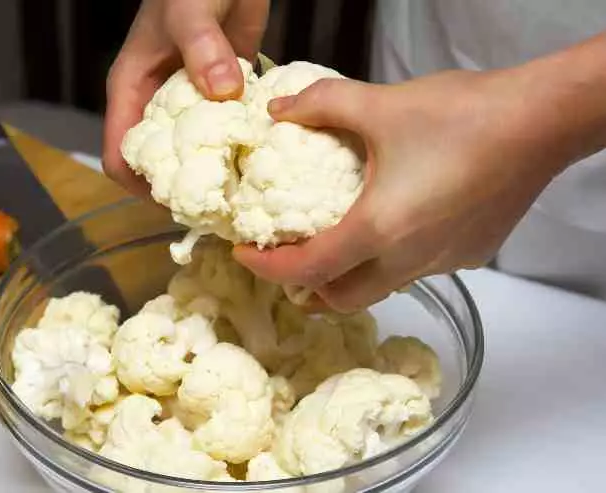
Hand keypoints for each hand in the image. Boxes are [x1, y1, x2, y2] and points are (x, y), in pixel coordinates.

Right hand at [103, 0, 269, 195]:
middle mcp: (157, 102)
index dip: (141, 188)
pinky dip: (239, 145)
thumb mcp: (190, 10)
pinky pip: (225, 131)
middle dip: (183, 189)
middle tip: (220, 208)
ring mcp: (191, 101)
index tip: (180, 203)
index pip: (118, 157)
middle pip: (158, 165)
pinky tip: (263, 159)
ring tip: (244, 192)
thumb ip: (202, 47)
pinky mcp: (222, 94)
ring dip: (215, 170)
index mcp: (131, 90)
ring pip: (194, 152)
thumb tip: (223, 92)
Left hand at [234, 69, 569, 311]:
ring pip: (381, 289)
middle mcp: (409, 260)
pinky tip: (395, 224)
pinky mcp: (469, 256)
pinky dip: (390, 260)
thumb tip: (280, 110)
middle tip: (287, 260)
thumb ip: (321, 104)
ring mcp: (442, 263)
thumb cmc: (464, 115)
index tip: (247, 254)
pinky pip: (417, 271)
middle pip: (342, 299)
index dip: (267, 268)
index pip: (306, 271)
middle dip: (306, 289)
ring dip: (349, 277)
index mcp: (378, 230)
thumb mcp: (379, 104)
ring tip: (335, 243)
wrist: (541, 122)